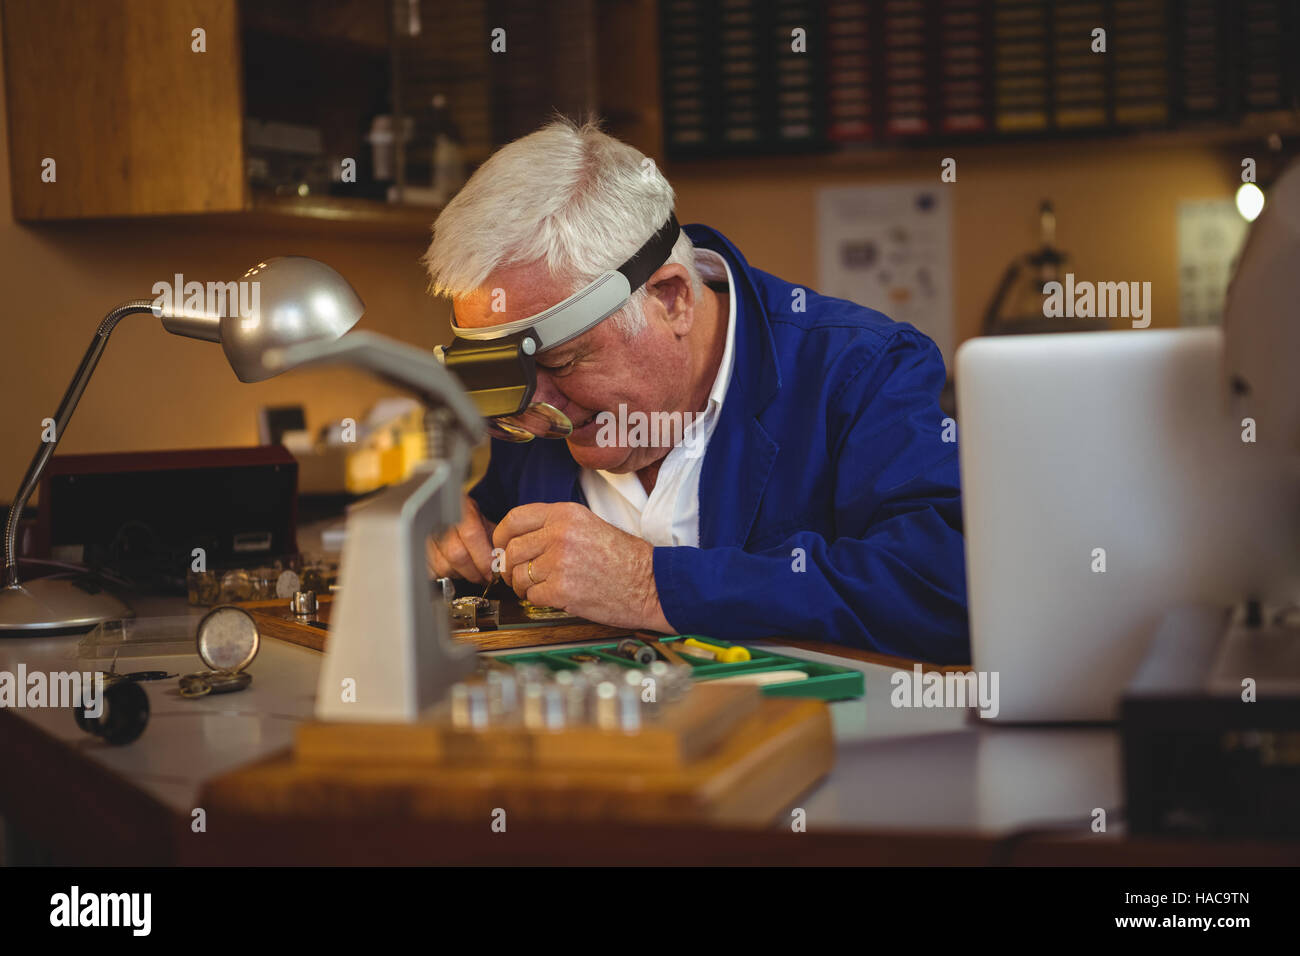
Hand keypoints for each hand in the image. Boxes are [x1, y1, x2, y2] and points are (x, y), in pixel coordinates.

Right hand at [426, 494, 496, 582]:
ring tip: (468, 570)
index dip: (483, 558)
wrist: (440, 508)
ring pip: (443, 567)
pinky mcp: (417, 551)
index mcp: (460, 509)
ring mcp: (425, 536)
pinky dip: (444, 576)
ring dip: (459, 575)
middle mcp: (440, 520)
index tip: (492, 572)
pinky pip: (431, 572)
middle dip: (474, 572)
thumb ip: (493, 538)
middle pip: (456, 555)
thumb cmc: (464, 516)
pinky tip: (452, 569)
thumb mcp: (482, 520)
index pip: (471, 534)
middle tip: (483, 577)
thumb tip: (504, 561)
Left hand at [493, 502, 671, 631]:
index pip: (514, 519)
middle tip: (518, 576)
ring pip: (518, 575)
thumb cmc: (624, 558)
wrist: (651, 583)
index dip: (502, 536)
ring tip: (538, 588)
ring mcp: (559, 562)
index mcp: (566, 514)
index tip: (503, 547)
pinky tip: (553, 597)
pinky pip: (532, 596)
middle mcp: (560, 534)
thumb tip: (519, 541)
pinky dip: (538, 600)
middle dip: (510, 568)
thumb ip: (554, 528)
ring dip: (523, 587)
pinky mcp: (562, 589)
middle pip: (512, 550)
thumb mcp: (589, 526)